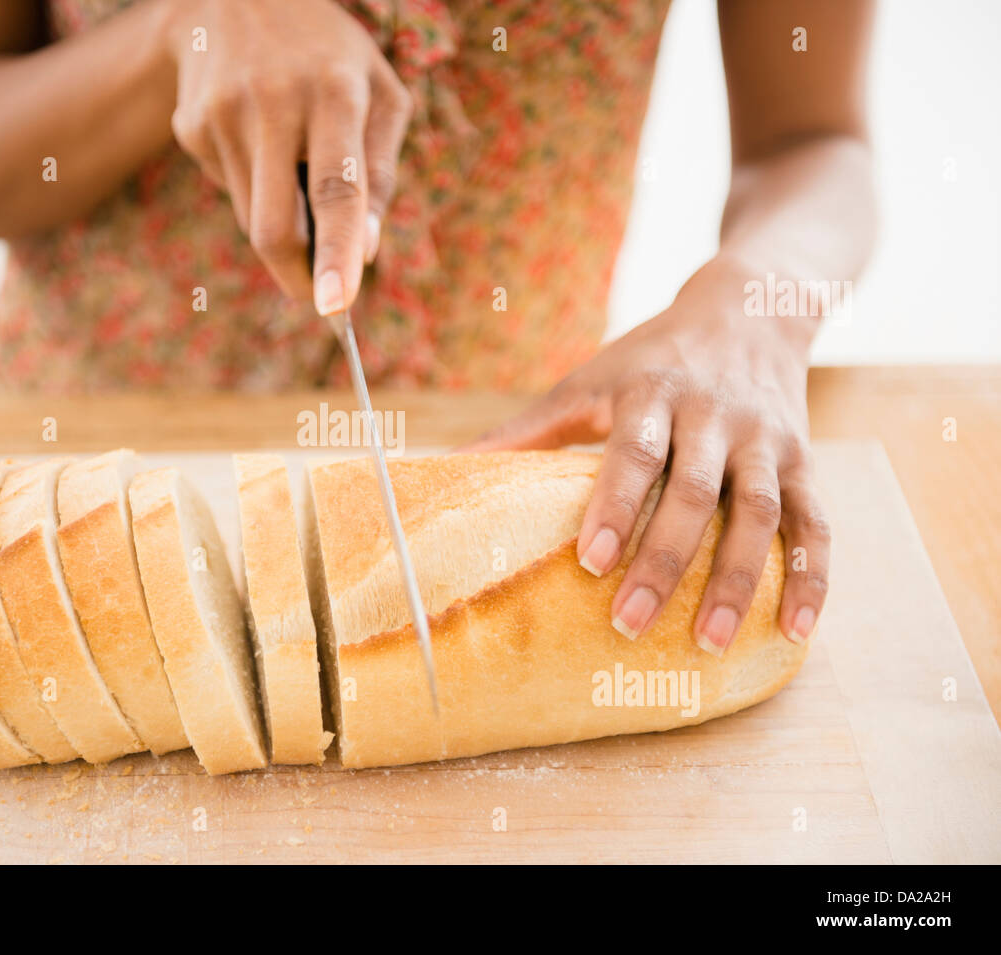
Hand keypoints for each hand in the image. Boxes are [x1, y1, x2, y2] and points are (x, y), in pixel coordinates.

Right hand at [163, 0, 411, 313]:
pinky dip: (255, 187)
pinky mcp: (191, 126)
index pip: (335, 189)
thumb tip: (367, 252)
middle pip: (275, 226)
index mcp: (334, 90)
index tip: (336, 306)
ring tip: (294, 167)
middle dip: (299, 277)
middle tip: (324, 298)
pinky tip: (259, 138)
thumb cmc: (329, 56)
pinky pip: (231, 191)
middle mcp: (273, 101)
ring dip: (284, 223)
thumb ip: (380, 173)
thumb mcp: (379, 94)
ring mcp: (223, 113)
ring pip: (253, 219)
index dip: (335, 253)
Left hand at [464, 261, 829, 655]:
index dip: (615, 507)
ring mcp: (766, 440)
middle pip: (694, 494)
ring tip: (709, 643)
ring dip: (738, 580)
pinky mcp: (804, 461)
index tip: (591, 562)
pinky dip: (812, 577)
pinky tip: (794, 630)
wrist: (750, 308)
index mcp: (654, 393)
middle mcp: (715, 416)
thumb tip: (445, 467)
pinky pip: (817, 524)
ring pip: (760, 515)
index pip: (635, 454)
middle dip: (665, 561)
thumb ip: (527, 430)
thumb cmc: (650, 358)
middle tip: (631, 623)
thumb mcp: (588, 381)